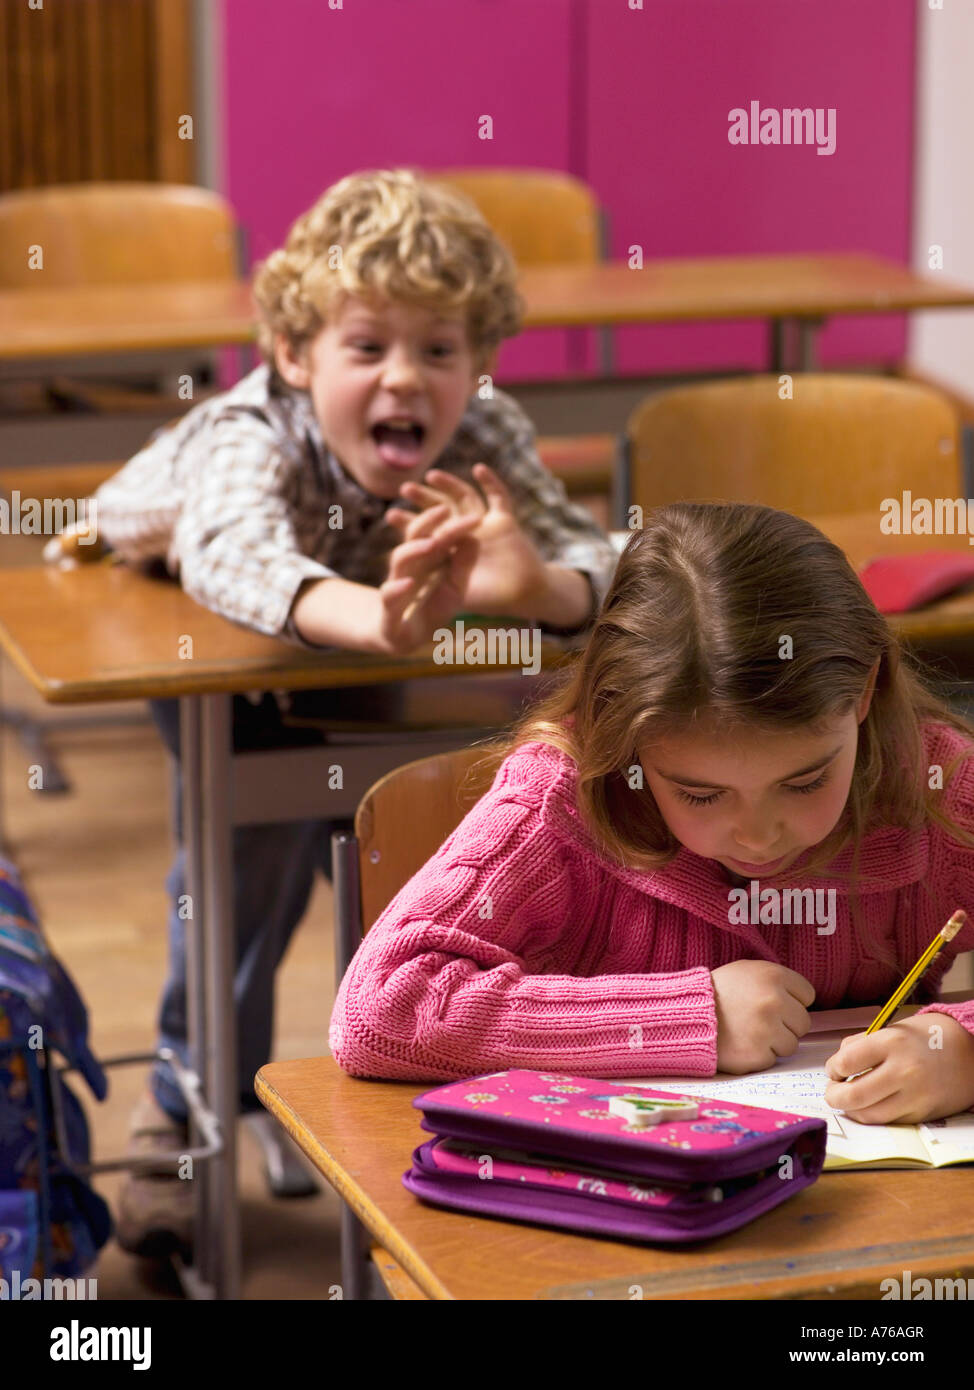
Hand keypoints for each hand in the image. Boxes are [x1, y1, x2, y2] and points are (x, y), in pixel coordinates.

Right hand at [376, 503, 478, 653]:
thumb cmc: (432, 608)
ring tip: (432, 543)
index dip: (455, 526)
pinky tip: (408, 583)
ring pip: (400, 561)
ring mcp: (397, 585)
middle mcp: (410, 567)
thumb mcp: (455, 587)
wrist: (406, 637)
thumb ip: (462, 565)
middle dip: (427, 522)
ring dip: (414, 550)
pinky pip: (389, 596)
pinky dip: (397, 589)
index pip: (440, 535)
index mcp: (428, 559)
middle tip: (444, 509)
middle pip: (415, 538)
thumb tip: (474, 538)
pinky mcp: (388, 610)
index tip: (477, 518)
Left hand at [386, 463, 547, 614]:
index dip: (409, 523)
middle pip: (442, 508)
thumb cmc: (489, 599)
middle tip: (404, 489)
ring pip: (465, 498)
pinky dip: (491, 482)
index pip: (427, 530)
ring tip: (431, 475)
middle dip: (424, 498)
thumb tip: (400, 583)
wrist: (523, 597)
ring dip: (450, 485)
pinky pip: (499, 497)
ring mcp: (485, 524)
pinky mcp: (505, 521)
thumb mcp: (452, 591)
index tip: (390, 515)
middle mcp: (466, 532)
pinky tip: (478, 469)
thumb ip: (432, 582)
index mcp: (452, 548)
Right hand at [711, 960, 815, 1073]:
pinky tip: (741, 1043)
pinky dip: (758, 1054)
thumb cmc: (719, 992)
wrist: (687, 1015)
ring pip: (791, 1044)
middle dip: (786, 1024)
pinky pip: (772, 1059)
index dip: (791, 1000)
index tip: (773, 1002)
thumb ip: (776, 980)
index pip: (807, 995)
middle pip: (803, 1022)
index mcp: (773, 976)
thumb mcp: (746, 971)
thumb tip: (803, 998)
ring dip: (774, 1041)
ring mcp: (766, 1030)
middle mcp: (773, 1001)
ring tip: (749, 1031)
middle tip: (759, 1020)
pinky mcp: (757, 1054)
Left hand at [823, 1014, 973, 1124]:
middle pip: (853, 1095)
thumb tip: (838, 1064)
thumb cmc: (927, 1036)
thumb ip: (862, 1044)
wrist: (970, 1052)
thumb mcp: (892, 1028)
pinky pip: (888, 1121)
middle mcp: (903, 1072)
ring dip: (851, 1110)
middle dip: (834, 1095)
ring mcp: (914, 1097)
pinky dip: (873, 1115)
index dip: (832, 1068)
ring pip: (869, 1115)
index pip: (846, 1062)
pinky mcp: (923, 1114)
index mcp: (892, 1043)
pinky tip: (870, 1106)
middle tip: (832, 1091)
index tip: (834, 1069)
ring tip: (848, 1100)